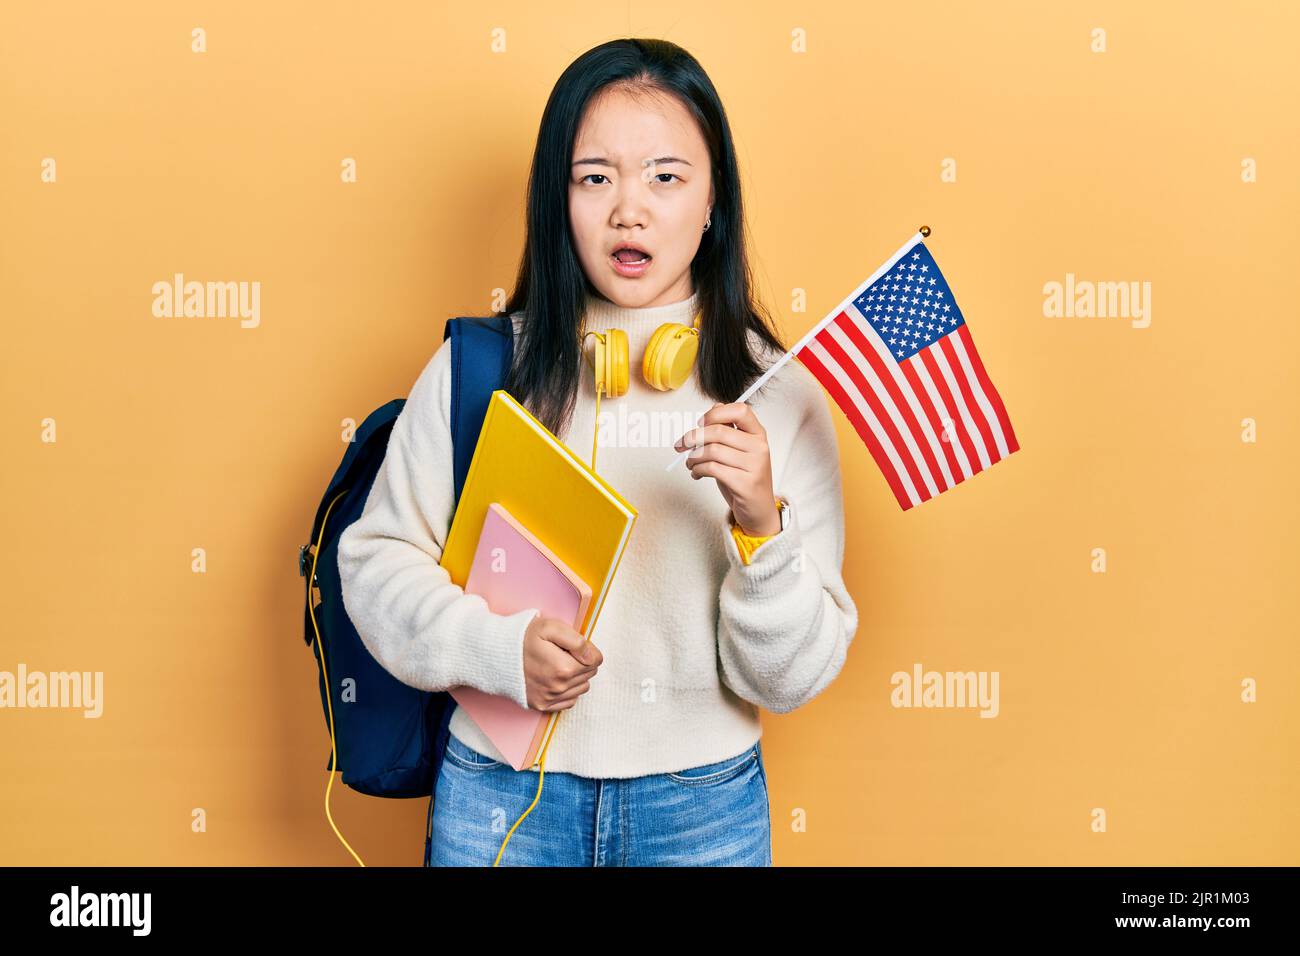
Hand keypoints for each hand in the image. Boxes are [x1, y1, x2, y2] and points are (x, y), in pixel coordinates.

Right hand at [521, 614, 602, 712]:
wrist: (494, 655)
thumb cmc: (522, 638)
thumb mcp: (550, 628)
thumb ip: (577, 641)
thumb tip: (593, 656)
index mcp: (564, 668)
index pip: (596, 661)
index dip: (587, 649)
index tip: (573, 645)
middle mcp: (559, 688)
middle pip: (589, 674)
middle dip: (581, 662)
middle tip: (562, 652)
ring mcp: (550, 699)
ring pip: (581, 688)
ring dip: (576, 676)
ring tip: (557, 663)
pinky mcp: (542, 706)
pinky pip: (569, 701)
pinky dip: (567, 690)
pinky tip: (554, 677)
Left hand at [674, 402, 780, 536]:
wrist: (758, 509)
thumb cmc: (744, 478)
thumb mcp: (738, 451)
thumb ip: (727, 430)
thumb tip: (713, 409)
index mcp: (758, 434)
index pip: (740, 410)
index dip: (716, 414)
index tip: (700, 423)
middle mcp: (759, 447)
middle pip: (719, 431)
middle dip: (693, 437)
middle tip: (682, 445)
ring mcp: (754, 466)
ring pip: (712, 451)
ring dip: (693, 457)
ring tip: (691, 463)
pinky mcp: (745, 483)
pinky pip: (712, 469)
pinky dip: (698, 470)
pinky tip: (697, 474)